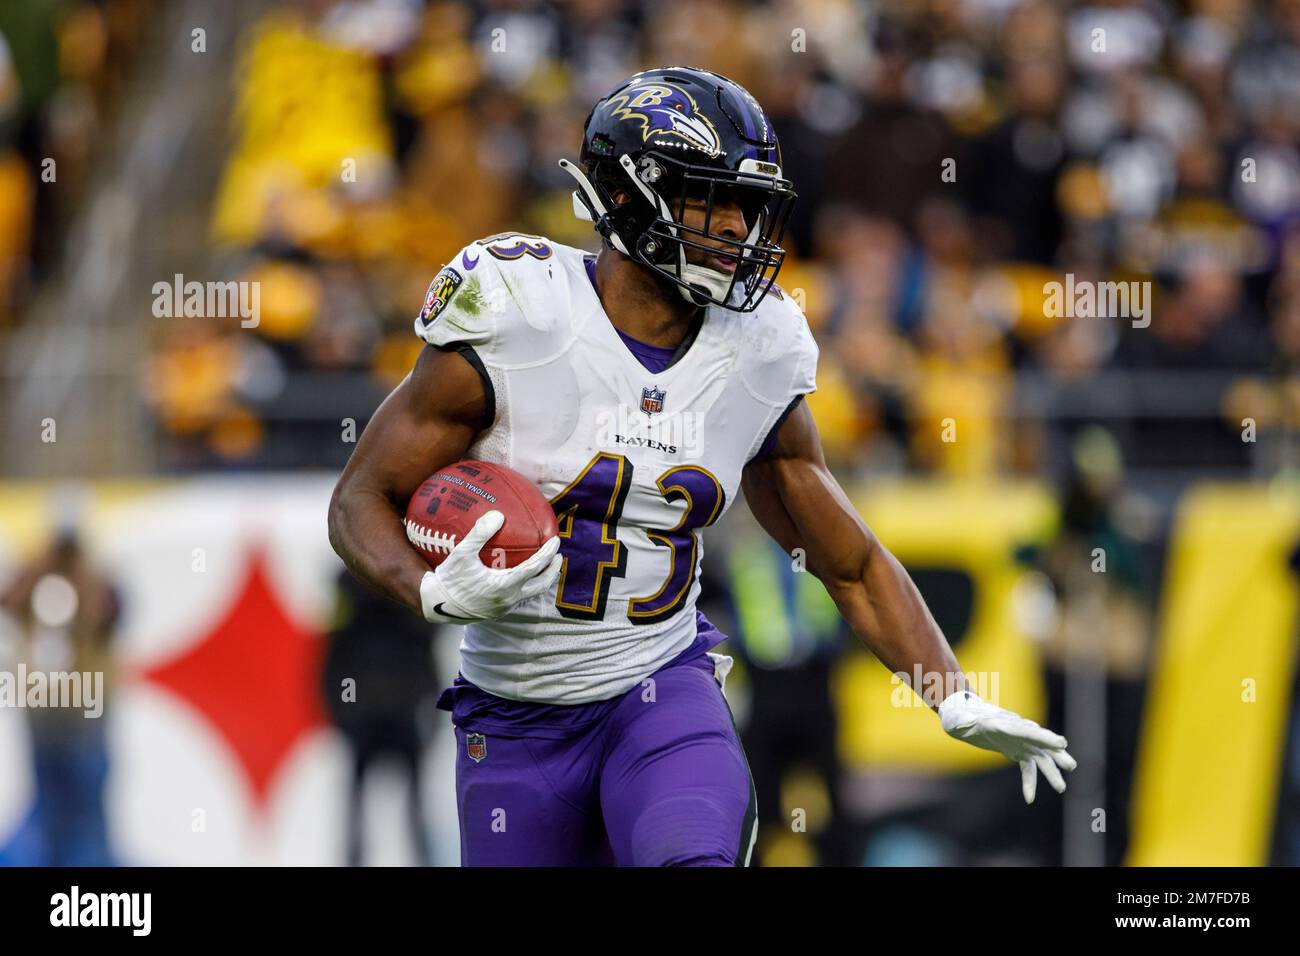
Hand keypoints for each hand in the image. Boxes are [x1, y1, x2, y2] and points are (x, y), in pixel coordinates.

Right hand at [419, 510, 560, 623]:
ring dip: (541, 580)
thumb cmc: (449, 579)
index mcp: (505, 585)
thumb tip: (497, 514)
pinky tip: (519, 577)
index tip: (556, 541)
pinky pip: (518, 598)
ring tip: (544, 568)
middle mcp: (509, 599)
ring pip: (530, 594)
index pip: (535, 568)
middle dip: (553, 571)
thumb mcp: (461, 553)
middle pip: (541, 585)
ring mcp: (503, 608)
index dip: (548, 554)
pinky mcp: (496, 612)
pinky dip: (526, 586)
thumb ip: (479, 533)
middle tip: (558, 557)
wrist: (436, 606)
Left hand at [937, 690, 1076, 803]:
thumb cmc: (960, 717)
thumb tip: (962, 723)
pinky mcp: (1016, 751)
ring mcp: (1019, 742)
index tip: (1061, 744)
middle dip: (1056, 754)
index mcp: (1004, 723)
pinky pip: (1027, 768)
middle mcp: (1017, 732)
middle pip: (1041, 743)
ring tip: (1061, 788)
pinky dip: (1030, 782)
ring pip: (1040, 757)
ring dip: (1051, 772)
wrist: (963, 716)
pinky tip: (1029, 799)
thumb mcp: (958, 719)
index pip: (1028, 730)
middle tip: (1071, 766)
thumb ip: (962, 722)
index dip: (1044, 737)